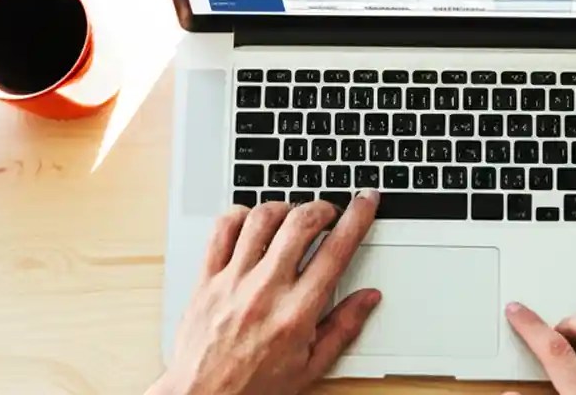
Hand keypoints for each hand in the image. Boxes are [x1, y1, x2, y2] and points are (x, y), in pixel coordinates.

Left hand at [148, 191, 381, 394]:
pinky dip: (241, 216)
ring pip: (262, 219)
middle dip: (322, 207)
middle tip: (329, 212)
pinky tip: (253, 223)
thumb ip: (344, 328)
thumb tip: (369, 298)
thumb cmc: (255, 388)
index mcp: (296, 313)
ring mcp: (232, 281)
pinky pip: (222, 230)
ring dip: (285, 207)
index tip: (366, 200)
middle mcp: (265, 291)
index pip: (336, 251)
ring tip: (293, 216)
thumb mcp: (311, 367)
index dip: (358, 218)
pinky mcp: (206, 279)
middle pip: (300, 223)